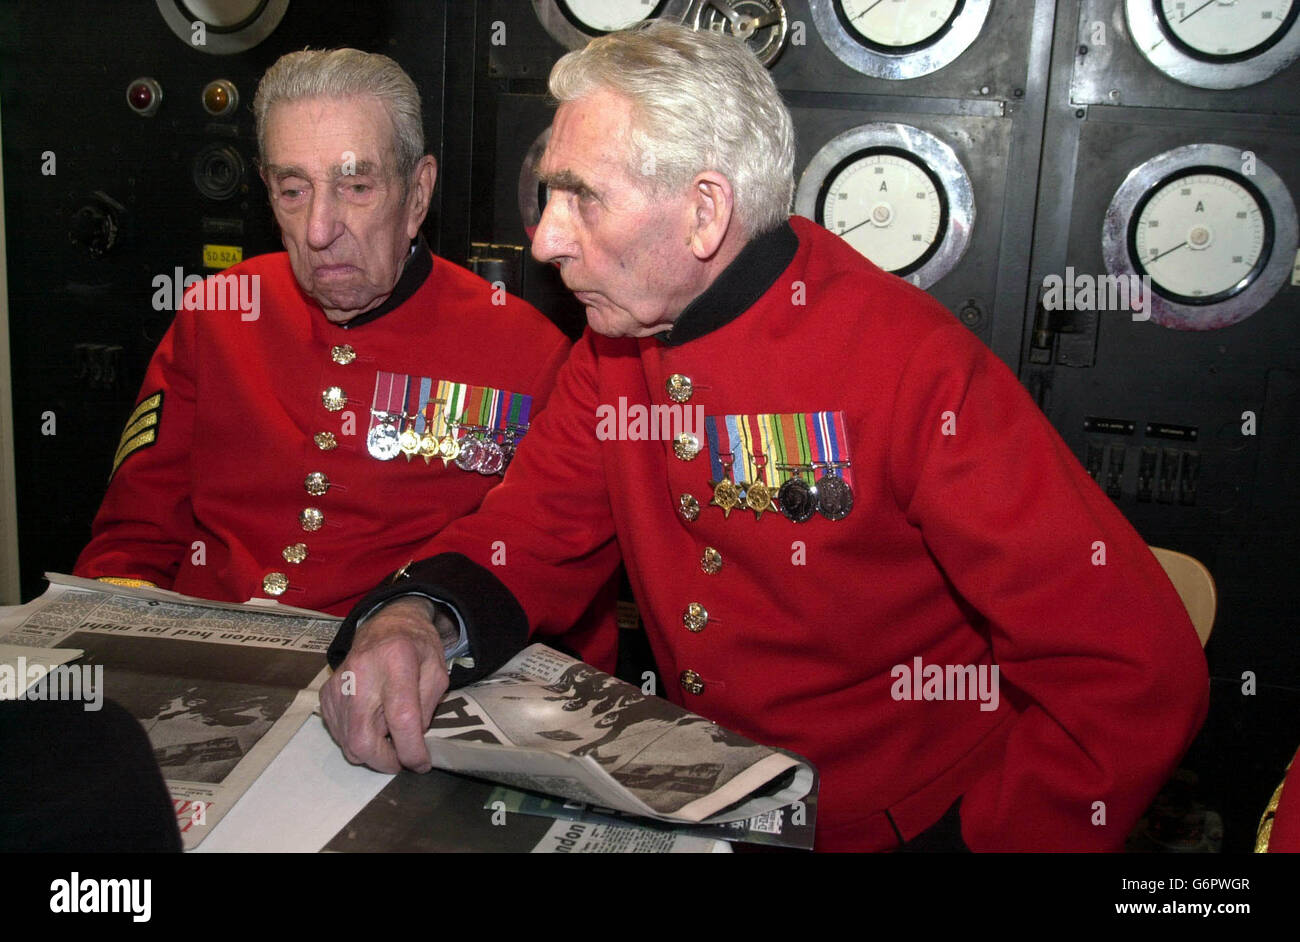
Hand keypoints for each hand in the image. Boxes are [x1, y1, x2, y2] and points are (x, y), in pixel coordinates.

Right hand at [319, 596, 448, 773]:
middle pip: (362, 738)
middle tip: (401, 759)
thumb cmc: (417, 647)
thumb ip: (427, 707)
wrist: (386, 625)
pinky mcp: (326, 693)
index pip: (401, 717)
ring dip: (371, 752)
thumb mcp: (437, 671)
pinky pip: (338, 733)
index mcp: (396, 660)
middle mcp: (361, 672)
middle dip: (383, 761)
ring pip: (347, 742)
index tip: (421, 764)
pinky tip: (373, 725)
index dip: (411, 749)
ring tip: (390, 737)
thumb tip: (412, 743)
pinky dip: (357, 740)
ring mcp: (338, 684)